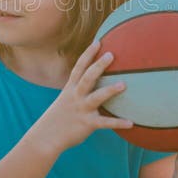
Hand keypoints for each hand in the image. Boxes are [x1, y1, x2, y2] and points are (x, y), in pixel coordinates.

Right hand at [32, 40, 132, 154]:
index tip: (97, 41)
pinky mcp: (87, 124)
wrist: (46, 136)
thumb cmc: (59, 117)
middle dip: (98, 65)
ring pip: (96, 97)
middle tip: (111, 54)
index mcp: (70, 89)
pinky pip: (105, 123)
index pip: (79, 67)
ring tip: (123, 84)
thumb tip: (91, 83)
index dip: (88, 54)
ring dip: (110, 90)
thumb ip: (77, 91)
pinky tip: (131, 123)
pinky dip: (118, 123)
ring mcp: (81, 109)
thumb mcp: (65, 99)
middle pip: (88, 77)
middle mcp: (76, 96)